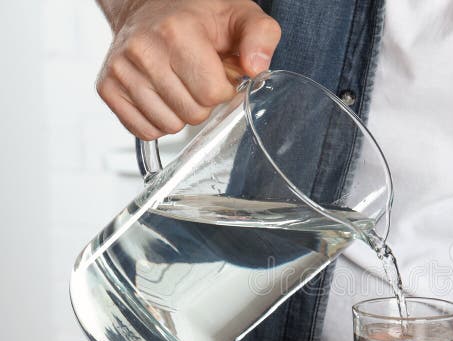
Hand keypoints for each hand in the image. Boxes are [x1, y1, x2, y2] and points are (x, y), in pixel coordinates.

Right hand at [97, 0, 280, 139]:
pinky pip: (145, 131)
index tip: (218, 72)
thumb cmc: (199, 16)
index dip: (223, 88)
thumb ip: (261, 37)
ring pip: (170, 125)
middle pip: (193, 113)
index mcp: (177, 31)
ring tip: (179, 83)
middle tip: (197, 76)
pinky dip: (159, 120)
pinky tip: (162, 95)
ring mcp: (121, 70)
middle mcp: (143, 50)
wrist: (148, 6)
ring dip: (181, 112)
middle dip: (203, 101)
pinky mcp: (107, 87)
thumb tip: (256, 68)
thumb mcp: (240, 16)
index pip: (212, 93)